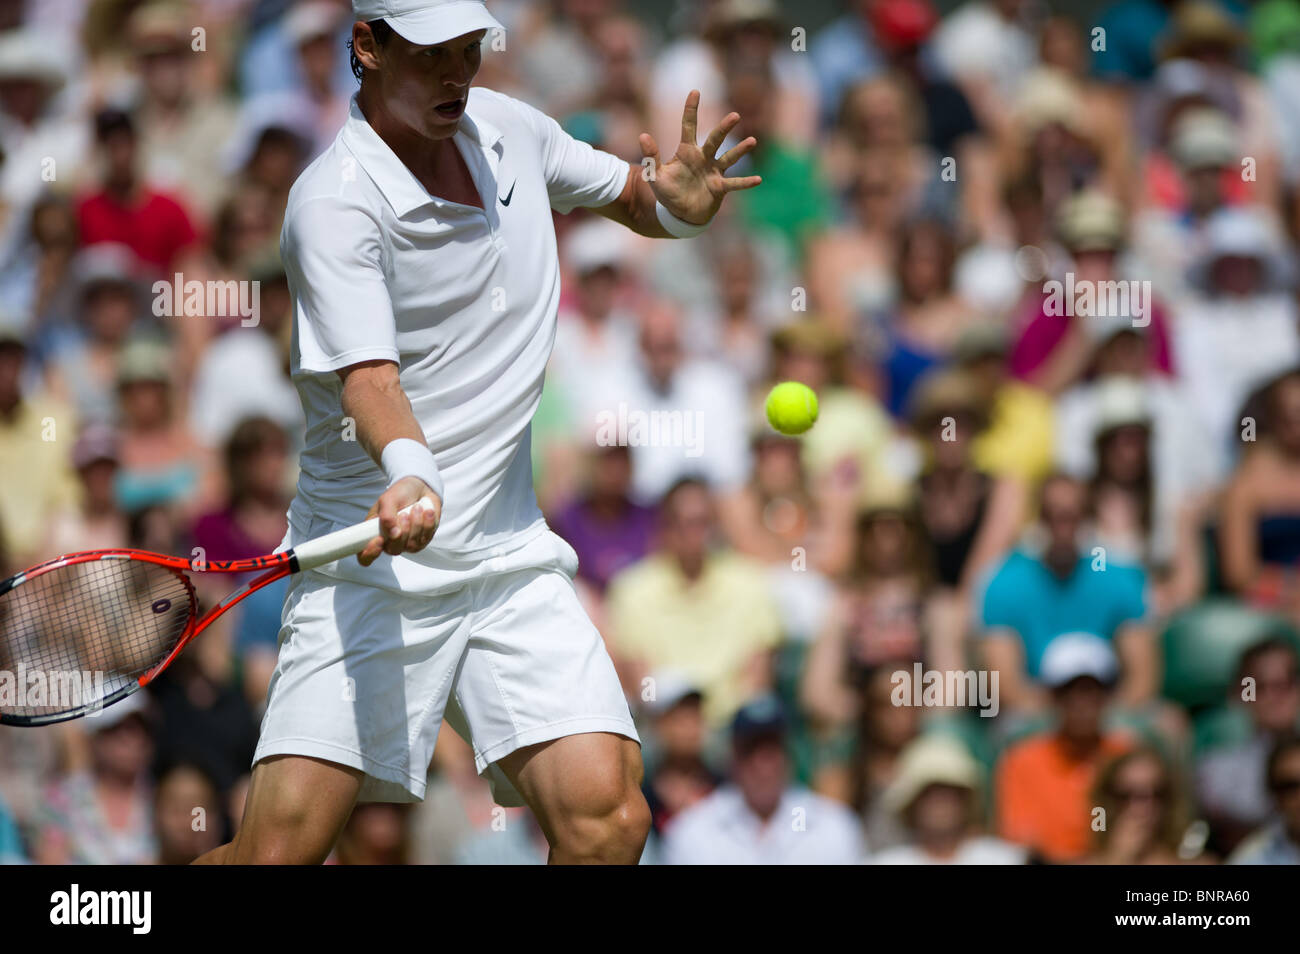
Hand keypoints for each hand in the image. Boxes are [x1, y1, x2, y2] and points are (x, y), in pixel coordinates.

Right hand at [358, 476, 441, 565]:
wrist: (420, 488)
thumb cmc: (400, 494)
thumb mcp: (388, 499)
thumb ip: (386, 515)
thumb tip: (393, 533)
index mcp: (374, 533)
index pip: (365, 556)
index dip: (370, 553)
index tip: (379, 540)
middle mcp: (389, 542)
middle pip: (393, 550)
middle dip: (401, 532)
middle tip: (404, 514)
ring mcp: (406, 543)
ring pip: (411, 545)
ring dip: (416, 524)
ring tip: (416, 507)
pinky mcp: (422, 540)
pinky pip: (425, 539)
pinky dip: (427, 523)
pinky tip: (426, 511)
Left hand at [640, 90, 761, 225]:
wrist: (679, 214)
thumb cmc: (668, 193)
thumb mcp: (655, 176)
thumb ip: (651, 157)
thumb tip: (643, 135)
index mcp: (687, 151)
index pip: (689, 126)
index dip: (691, 109)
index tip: (695, 91)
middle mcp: (703, 158)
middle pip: (715, 139)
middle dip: (724, 128)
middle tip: (734, 116)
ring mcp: (713, 172)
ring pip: (729, 158)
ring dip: (740, 150)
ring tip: (752, 141)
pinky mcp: (720, 187)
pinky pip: (734, 184)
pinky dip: (745, 182)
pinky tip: (758, 179)